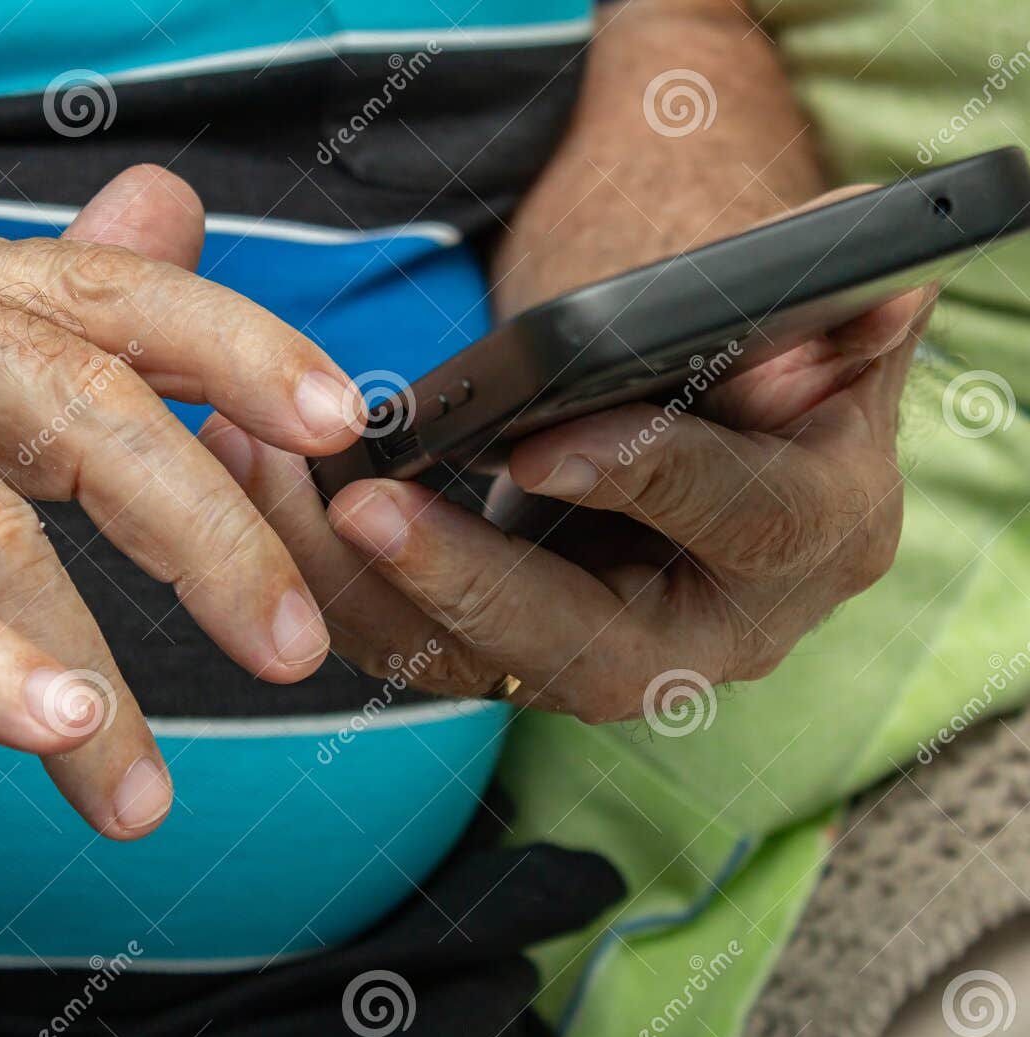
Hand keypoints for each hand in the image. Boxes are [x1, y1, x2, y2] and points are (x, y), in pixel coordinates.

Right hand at [0, 166, 360, 836]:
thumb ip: (53, 332)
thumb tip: (176, 218)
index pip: (113, 294)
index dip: (241, 345)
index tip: (342, 424)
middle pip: (74, 401)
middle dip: (201, 535)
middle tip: (288, 644)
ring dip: (86, 665)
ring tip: (138, 777)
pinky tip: (51, 729)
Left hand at [201, 229, 932, 722]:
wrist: (706, 406)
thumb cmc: (758, 341)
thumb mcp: (804, 313)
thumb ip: (818, 310)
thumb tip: (836, 310)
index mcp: (813, 537)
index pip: (736, 517)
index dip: (643, 478)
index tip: (535, 445)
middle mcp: (717, 632)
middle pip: (586, 644)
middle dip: (469, 576)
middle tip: (365, 506)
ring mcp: (609, 661)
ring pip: (474, 660)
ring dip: (362, 583)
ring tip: (272, 480)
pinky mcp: (519, 658)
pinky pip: (417, 646)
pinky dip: (337, 583)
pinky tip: (266, 499)